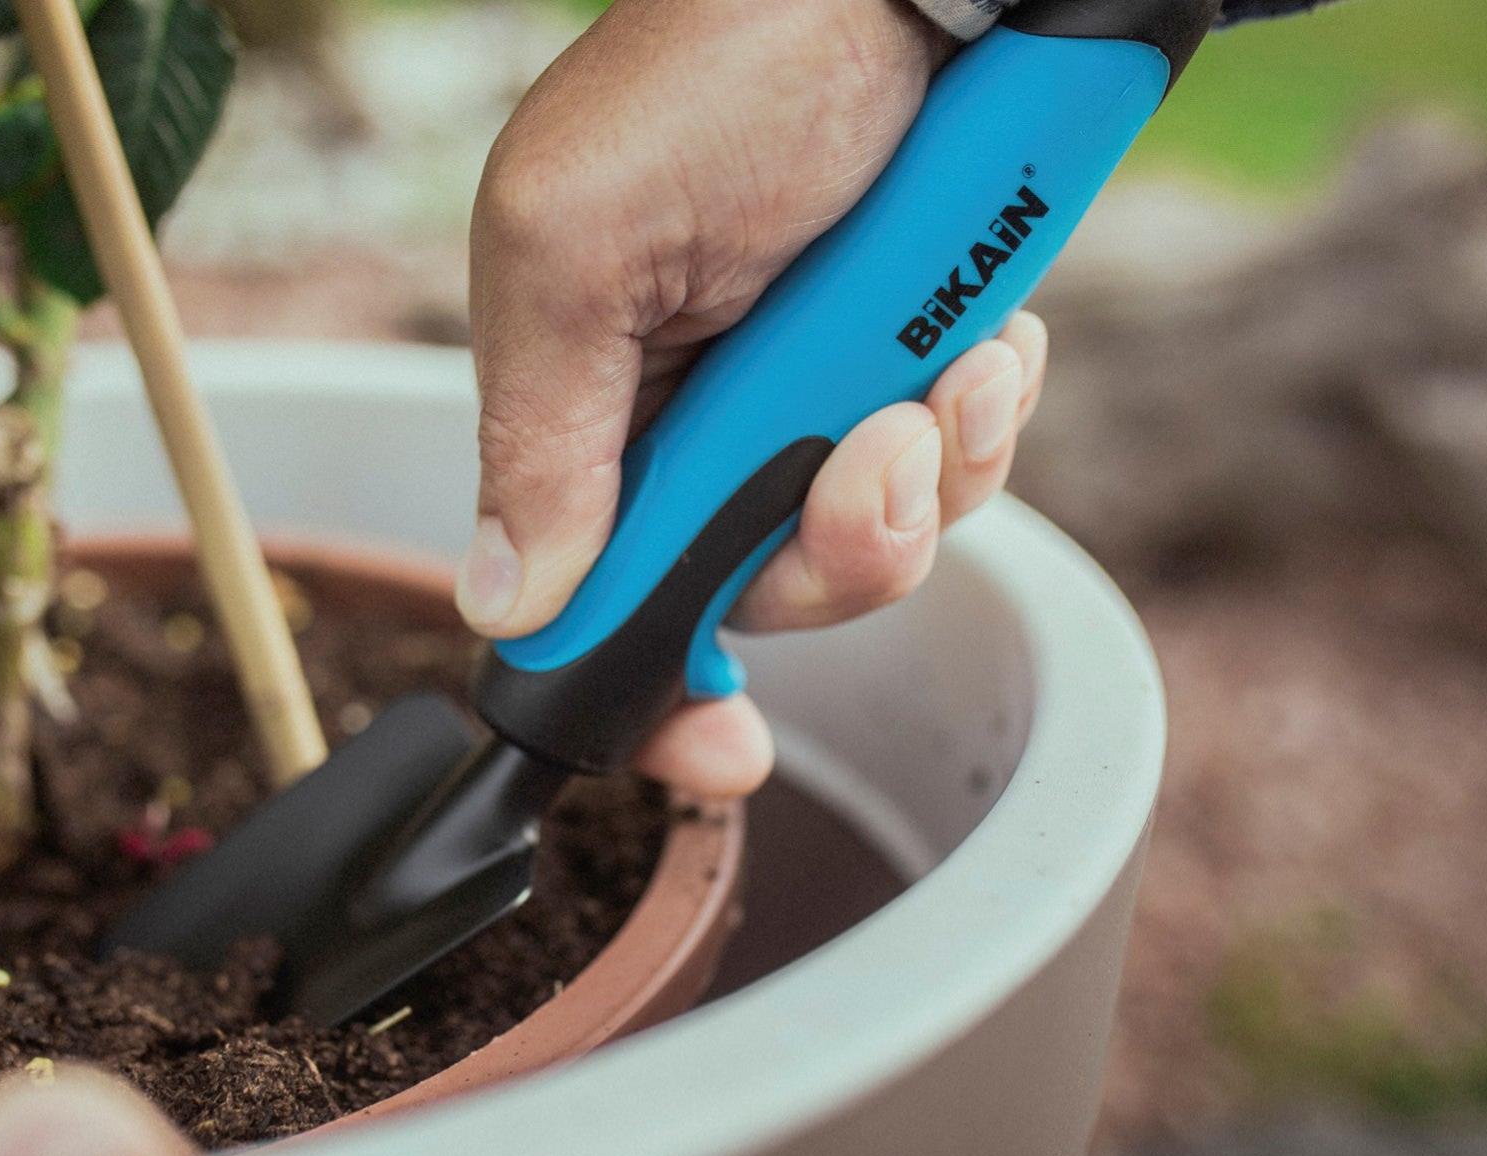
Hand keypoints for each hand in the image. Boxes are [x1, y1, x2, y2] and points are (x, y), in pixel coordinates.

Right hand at [462, 0, 1047, 803]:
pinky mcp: (902, 372)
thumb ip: (542, 435)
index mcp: (592, 415)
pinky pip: (953, 473)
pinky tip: (983, 342)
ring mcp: (806, 406)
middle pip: (758, 597)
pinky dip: (980, 422)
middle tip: (871, 459)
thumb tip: (503, 602)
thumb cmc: (728, 66)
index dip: (653, 699)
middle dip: (833, 556)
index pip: (600, 605)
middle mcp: (696, 430)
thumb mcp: (582, 241)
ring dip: (925, 482)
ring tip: (947, 370)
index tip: (723, 756)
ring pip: (872, 548)